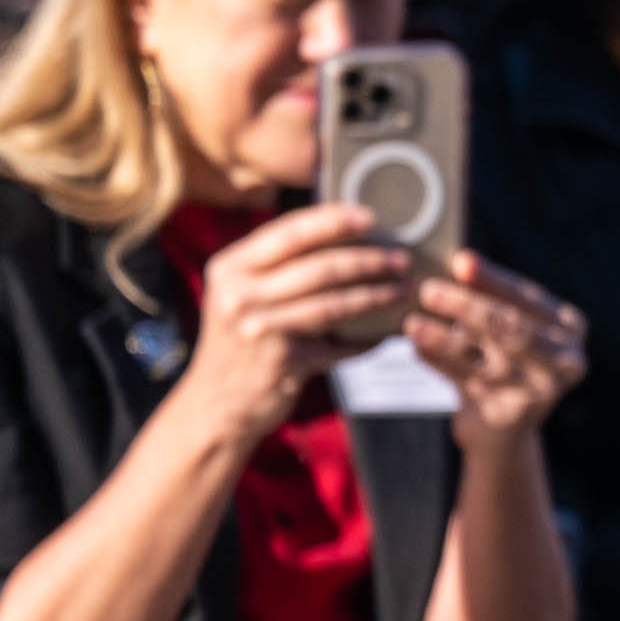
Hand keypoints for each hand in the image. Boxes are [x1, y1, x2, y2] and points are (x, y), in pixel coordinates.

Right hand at [177, 201, 410, 443]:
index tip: (370, 216)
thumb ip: (273, 267)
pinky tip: (387, 334)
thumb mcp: (239, 295)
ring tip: (405, 289)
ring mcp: (259, 331)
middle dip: (367, 261)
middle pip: (318, 269)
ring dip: (376, 296)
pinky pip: (338, 347)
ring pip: (333, 306)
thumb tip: (338, 232)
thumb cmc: (238, 341)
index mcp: (230, 268)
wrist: (214, 405)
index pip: (288, 233)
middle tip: (401, 258)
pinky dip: (366, 341)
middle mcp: (239, 296)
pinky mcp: (283, 364)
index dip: (332, 221)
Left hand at [403, 251, 587, 449]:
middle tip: (428, 290)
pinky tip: (418, 351)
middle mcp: (566, 360)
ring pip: (487, 360)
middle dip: (467, 307)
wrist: (503, 427)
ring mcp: (542, 392)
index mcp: (570, 327)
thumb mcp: (502, 323)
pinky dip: (442, 366)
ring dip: (445, 340)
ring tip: (412, 324)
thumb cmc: (502, 357)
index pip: (528, 296)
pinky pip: (470, 385)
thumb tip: (461, 263)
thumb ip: (487, 294)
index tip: (459, 261)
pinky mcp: (513, 417)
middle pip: (511, 329)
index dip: (493, 279)